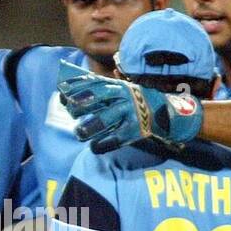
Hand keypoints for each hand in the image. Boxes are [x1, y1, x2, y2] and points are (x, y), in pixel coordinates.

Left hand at [59, 64, 201, 153]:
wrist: (168, 114)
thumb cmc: (137, 102)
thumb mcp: (121, 90)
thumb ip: (101, 89)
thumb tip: (70, 89)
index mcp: (118, 87)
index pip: (93, 83)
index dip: (76, 88)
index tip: (61, 93)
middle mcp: (123, 98)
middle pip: (96, 99)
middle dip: (80, 105)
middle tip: (70, 113)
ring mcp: (130, 114)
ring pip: (104, 120)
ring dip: (88, 128)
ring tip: (79, 134)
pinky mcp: (134, 131)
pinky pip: (114, 139)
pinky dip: (101, 145)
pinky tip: (94, 147)